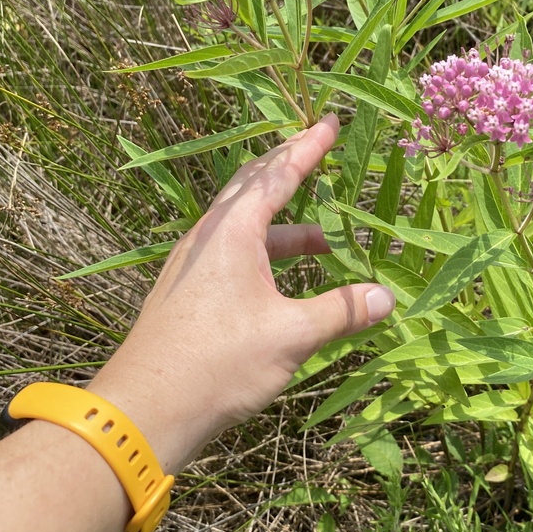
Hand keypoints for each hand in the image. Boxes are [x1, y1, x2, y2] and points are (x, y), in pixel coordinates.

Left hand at [90, 114, 394, 472]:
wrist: (146, 409)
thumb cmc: (218, 363)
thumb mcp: (290, 336)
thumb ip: (340, 311)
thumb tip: (386, 297)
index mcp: (232, 232)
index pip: (277, 174)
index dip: (308, 148)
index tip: (330, 122)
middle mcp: (209, 238)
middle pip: (254, 188)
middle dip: (289, 169)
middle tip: (319, 150)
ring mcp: (194, 264)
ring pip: (246, 227)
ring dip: (287, 228)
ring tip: (327, 243)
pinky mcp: (189, 291)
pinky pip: (235, 254)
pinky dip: (268, 254)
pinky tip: (286, 280)